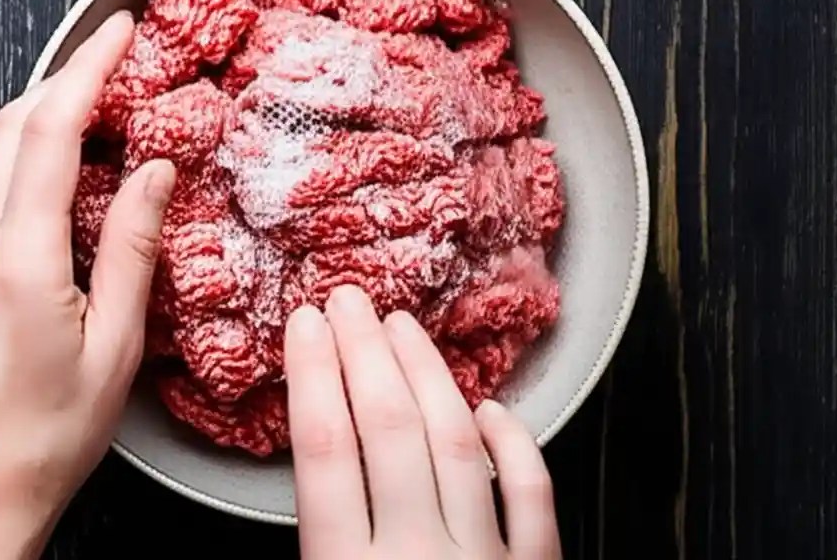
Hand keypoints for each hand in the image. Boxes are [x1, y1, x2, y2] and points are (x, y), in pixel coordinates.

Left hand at [0, 12, 175, 559]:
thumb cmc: (46, 437)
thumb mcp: (116, 344)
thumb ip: (132, 245)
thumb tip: (152, 172)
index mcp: (17, 257)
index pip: (48, 130)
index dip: (87, 69)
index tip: (117, 31)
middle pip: (8, 127)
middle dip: (61, 79)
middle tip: (110, 58)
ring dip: (32, 115)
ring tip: (84, 104)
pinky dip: (10, 157)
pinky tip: (41, 168)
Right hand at [285, 285, 561, 558]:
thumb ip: (318, 540)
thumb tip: (312, 458)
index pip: (325, 449)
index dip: (313, 373)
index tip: (306, 324)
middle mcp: (416, 555)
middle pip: (389, 428)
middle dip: (365, 351)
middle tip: (350, 301)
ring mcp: (482, 559)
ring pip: (456, 442)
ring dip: (426, 373)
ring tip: (402, 327)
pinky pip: (530, 493)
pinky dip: (512, 443)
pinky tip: (490, 410)